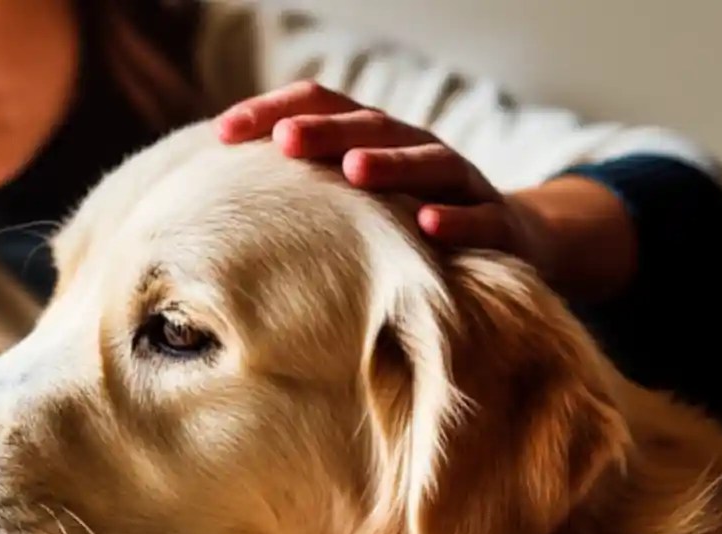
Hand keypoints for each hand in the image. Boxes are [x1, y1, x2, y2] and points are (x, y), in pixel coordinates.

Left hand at [215, 80, 549, 267]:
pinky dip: (456, 219)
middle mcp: (415, 147)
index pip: (319, 106)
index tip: (222, 133)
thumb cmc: (406, 219)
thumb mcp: (354, 201)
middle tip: (285, 141)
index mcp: (372, 137)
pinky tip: (428, 225)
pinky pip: (479, 217)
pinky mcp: (496, 223)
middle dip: (326, 132)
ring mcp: (459, 183)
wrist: (508, 237)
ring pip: (428, 162)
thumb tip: (213, 200)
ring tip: (355, 170)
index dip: (271, 112)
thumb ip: (301, 189)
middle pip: (369, 128)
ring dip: (391, 164)